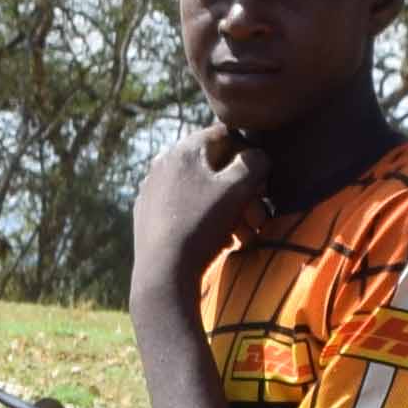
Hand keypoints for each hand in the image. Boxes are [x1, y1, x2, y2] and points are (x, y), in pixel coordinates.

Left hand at [127, 131, 262, 298]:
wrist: (163, 271)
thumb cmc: (202, 224)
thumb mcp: (237, 189)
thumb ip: (254, 163)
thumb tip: (258, 155)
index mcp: (185, 148)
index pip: (226, 135)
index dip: (249, 156)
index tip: (261, 183)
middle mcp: (164, 162)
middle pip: (213, 168)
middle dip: (241, 192)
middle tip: (257, 219)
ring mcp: (151, 188)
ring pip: (200, 190)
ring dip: (226, 209)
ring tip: (242, 234)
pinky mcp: (146, 213)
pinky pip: (183, 207)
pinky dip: (203, 218)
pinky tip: (218, 239)